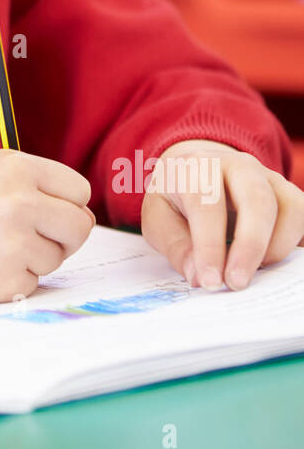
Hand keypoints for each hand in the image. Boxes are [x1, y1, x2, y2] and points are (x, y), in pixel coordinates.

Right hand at [0, 148, 94, 303]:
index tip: (47, 214)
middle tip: (29, 238)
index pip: (79, 191)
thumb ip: (34, 185)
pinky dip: (11, 282)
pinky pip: (32, 284)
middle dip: (62, 237)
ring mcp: (15, 243)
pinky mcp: (6, 282)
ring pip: (56, 259)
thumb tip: (82, 215)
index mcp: (17, 167)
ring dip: (32, 260)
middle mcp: (21, 202)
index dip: (66, 206)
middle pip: (80, 227)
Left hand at [141, 139, 303, 289]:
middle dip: (250, 247)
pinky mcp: (286, 191)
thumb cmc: (176, 196)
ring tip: (249, 271)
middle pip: (257, 199)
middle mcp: (237, 165)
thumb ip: (176, 247)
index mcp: (197, 167)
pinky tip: (267, 263)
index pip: (207, 204)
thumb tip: (199, 278)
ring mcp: (267, 176)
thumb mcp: (159, 218)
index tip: (211, 281)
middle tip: (237, 283)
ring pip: (288, 207)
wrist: (197, 169)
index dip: (210, 246)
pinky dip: (290, 244)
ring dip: (274, 248)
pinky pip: (300, 214)